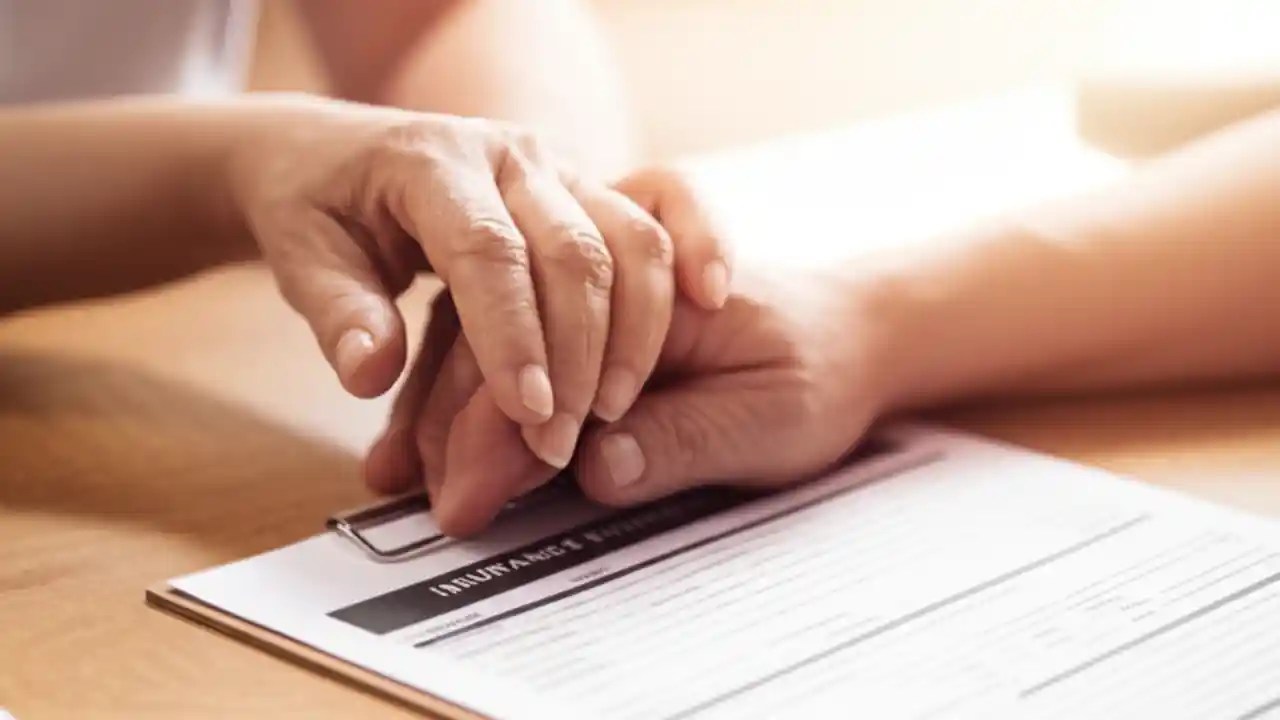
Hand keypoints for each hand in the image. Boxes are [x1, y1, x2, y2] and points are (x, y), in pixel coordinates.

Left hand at [227, 96, 728, 466]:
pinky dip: (696, 246)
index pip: (486, 253)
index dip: (511, 339)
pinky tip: (712, 291)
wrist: (335, 147)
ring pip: (628, 236)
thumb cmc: (316, 201)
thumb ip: (338, 311)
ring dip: (634, 330)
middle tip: (560, 448)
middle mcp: (511, 156)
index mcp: (434, 163)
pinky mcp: (588, 190)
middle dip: (577, 358)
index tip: (527, 417)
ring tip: (611, 414)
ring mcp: (560, 169)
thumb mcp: (302, 253)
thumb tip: (367, 371)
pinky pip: (659, 213)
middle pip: (573, 251)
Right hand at [378, 264, 892, 535]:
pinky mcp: (583, 314)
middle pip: (506, 332)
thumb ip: (685, 441)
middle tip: (429, 498)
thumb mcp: (770, 420)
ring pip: (492, 331)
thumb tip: (595, 469)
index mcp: (663, 284)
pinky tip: (432, 440)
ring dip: (445, 405)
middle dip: (458, 421)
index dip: (502, 426)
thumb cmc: (819, 372)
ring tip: (403, 475)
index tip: (466, 492)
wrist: (849, 334)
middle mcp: (613, 265)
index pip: (553, 349)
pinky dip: (467, 394)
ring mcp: (591, 285)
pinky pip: (508, 344)